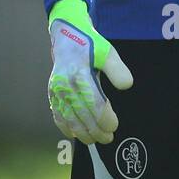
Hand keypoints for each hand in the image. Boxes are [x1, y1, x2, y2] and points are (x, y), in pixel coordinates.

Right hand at [47, 0, 132, 144]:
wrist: (67, 37)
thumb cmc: (90, 45)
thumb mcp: (107, 52)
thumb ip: (117, 69)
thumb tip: (126, 86)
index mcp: (79, 74)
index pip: (93, 103)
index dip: (104, 118)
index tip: (114, 126)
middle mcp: (64, 84)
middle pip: (81, 115)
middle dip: (95, 130)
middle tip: (108, 138)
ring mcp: (56, 90)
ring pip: (69, 118)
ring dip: (82, 133)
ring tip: (95, 140)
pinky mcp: (51, 94)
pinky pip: (58, 115)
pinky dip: (66, 127)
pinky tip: (76, 135)